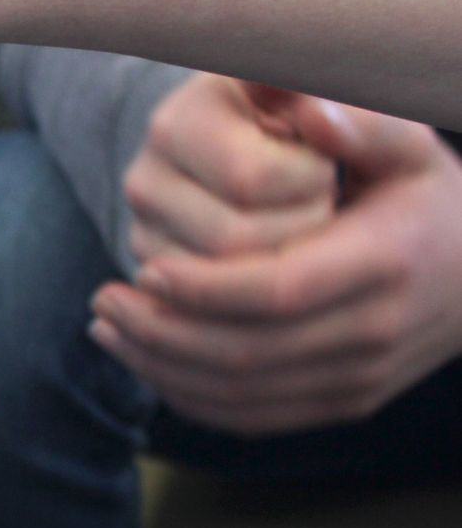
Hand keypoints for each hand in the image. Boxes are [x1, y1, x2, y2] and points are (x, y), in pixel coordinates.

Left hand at [92, 99, 461, 435]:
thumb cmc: (426, 198)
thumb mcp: (409, 146)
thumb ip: (358, 120)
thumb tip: (307, 109)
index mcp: (385, 262)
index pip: (276, 292)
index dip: (202, 289)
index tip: (145, 272)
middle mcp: (374, 332)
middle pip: (245, 353)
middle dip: (161, 332)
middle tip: (103, 302)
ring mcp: (359, 379)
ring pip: (239, 395)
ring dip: (160, 366)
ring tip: (109, 329)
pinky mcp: (342, 406)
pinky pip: (251, 418)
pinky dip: (188, 396)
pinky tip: (147, 361)